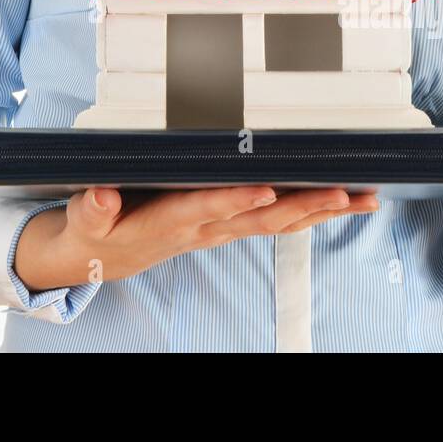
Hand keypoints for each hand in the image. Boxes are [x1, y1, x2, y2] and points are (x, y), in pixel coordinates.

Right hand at [13, 185, 379, 291]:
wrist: (102, 254)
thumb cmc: (96, 228)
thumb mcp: (83, 218)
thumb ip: (92, 207)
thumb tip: (100, 195)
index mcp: (169, 221)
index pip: (207, 207)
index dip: (235, 200)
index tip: (265, 188)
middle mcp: (203, 227)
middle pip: (258, 218)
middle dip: (301, 205)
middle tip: (341, 193)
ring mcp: (219, 228)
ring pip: (276, 221)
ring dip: (318, 210)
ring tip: (359, 197)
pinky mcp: (225, 224)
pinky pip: (274, 221)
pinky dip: (309, 211)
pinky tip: (339, 202)